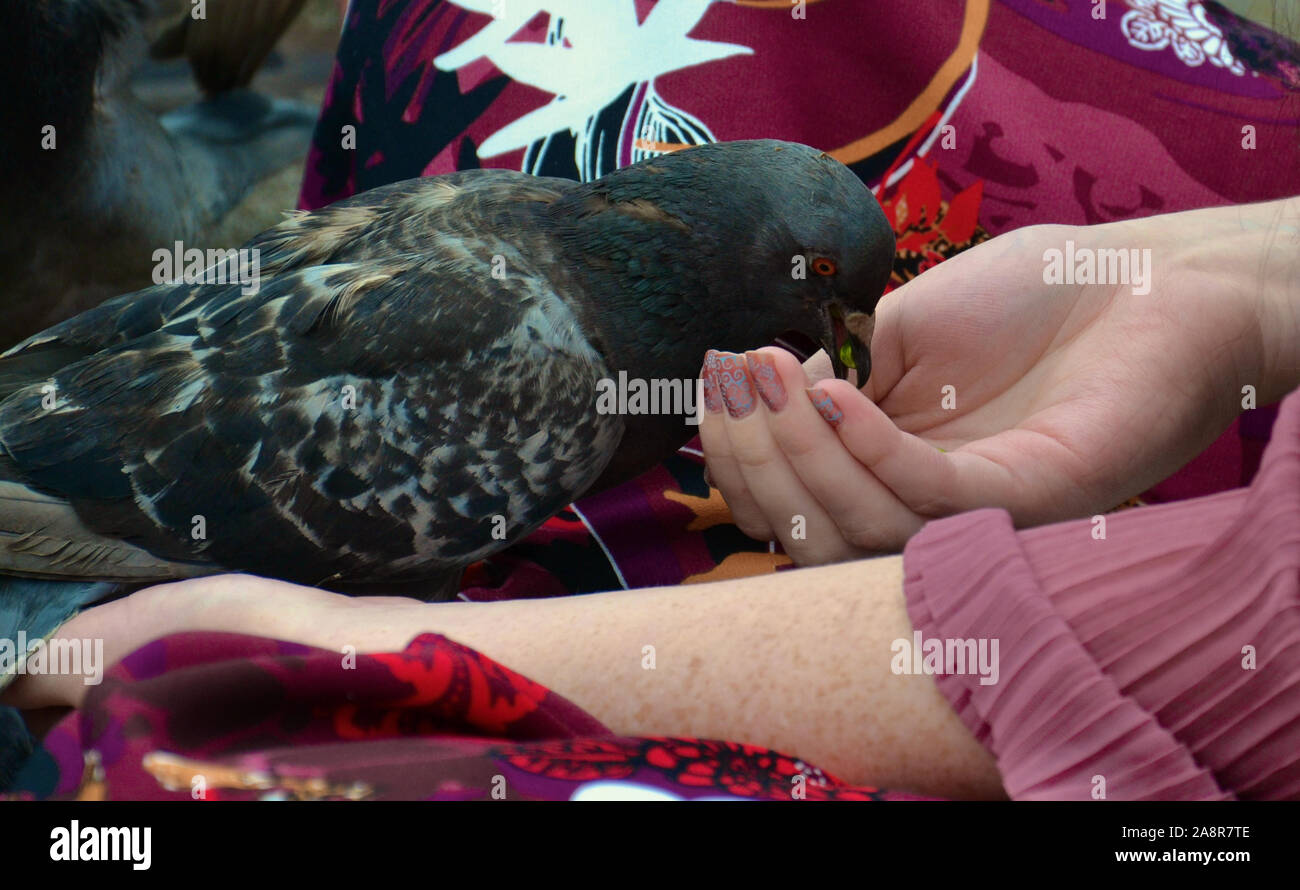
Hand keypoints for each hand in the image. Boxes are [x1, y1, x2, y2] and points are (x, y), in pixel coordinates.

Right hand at [700, 208, 1292, 564]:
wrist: (1140, 280)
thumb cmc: (1028, 300)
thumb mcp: (899, 332)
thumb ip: (832, 375)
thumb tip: (762, 399)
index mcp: (888, 475)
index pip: (793, 504)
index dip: (739, 457)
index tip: (713, 380)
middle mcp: (924, 511)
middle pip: (811, 530)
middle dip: (754, 457)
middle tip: (730, 378)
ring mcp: (976, 516)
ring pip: (858, 524)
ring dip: (797, 449)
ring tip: (771, 374)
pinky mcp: (1028, 500)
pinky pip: (927, 495)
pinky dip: (868, 447)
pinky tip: (835, 390)